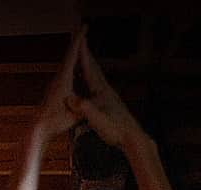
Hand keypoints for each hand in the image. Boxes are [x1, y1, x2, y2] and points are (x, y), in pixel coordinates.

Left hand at [33, 28, 84, 140]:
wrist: (38, 129)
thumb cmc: (54, 123)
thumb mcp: (72, 115)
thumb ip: (81, 106)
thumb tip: (84, 103)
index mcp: (63, 81)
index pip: (72, 56)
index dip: (79, 41)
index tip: (83, 28)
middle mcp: (58, 79)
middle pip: (69, 55)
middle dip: (77, 41)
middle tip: (84, 27)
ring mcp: (56, 84)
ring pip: (66, 63)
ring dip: (74, 52)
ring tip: (81, 41)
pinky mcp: (55, 90)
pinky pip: (66, 71)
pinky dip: (72, 63)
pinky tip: (76, 63)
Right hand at [66, 36, 147, 150]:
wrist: (131, 137)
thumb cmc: (116, 129)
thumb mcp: (96, 118)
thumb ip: (83, 107)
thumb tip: (69, 98)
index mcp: (101, 91)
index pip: (89, 69)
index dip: (83, 55)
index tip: (78, 40)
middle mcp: (105, 90)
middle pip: (93, 69)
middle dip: (85, 55)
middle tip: (80, 42)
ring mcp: (107, 97)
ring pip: (95, 77)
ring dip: (87, 67)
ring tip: (82, 60)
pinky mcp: (108, 104)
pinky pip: (94, 88)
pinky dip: (88, 81)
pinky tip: (87, 84)